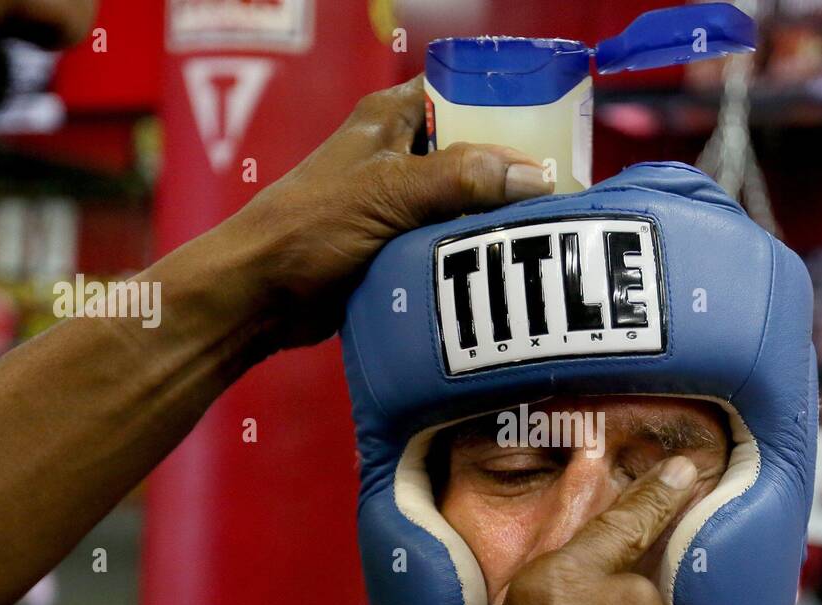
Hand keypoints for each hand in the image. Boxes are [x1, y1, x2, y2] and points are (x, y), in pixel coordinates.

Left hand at [145, 74, 551, 364]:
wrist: (258, 296)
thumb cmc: (308, 229)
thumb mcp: (388, 194)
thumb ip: (459, 180)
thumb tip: (534, 176)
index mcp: (391, 117)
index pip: (463, 92)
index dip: (508, 106)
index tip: (556, 129)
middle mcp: (399, 153)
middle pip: (475, 151)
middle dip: (514, 171)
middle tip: (563, 191)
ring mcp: (400, 203)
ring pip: (466, 201)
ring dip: (496, 218)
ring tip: (546, 231)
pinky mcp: (399, 246)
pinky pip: (452, 242)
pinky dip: (476, 252)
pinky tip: (509, 267)